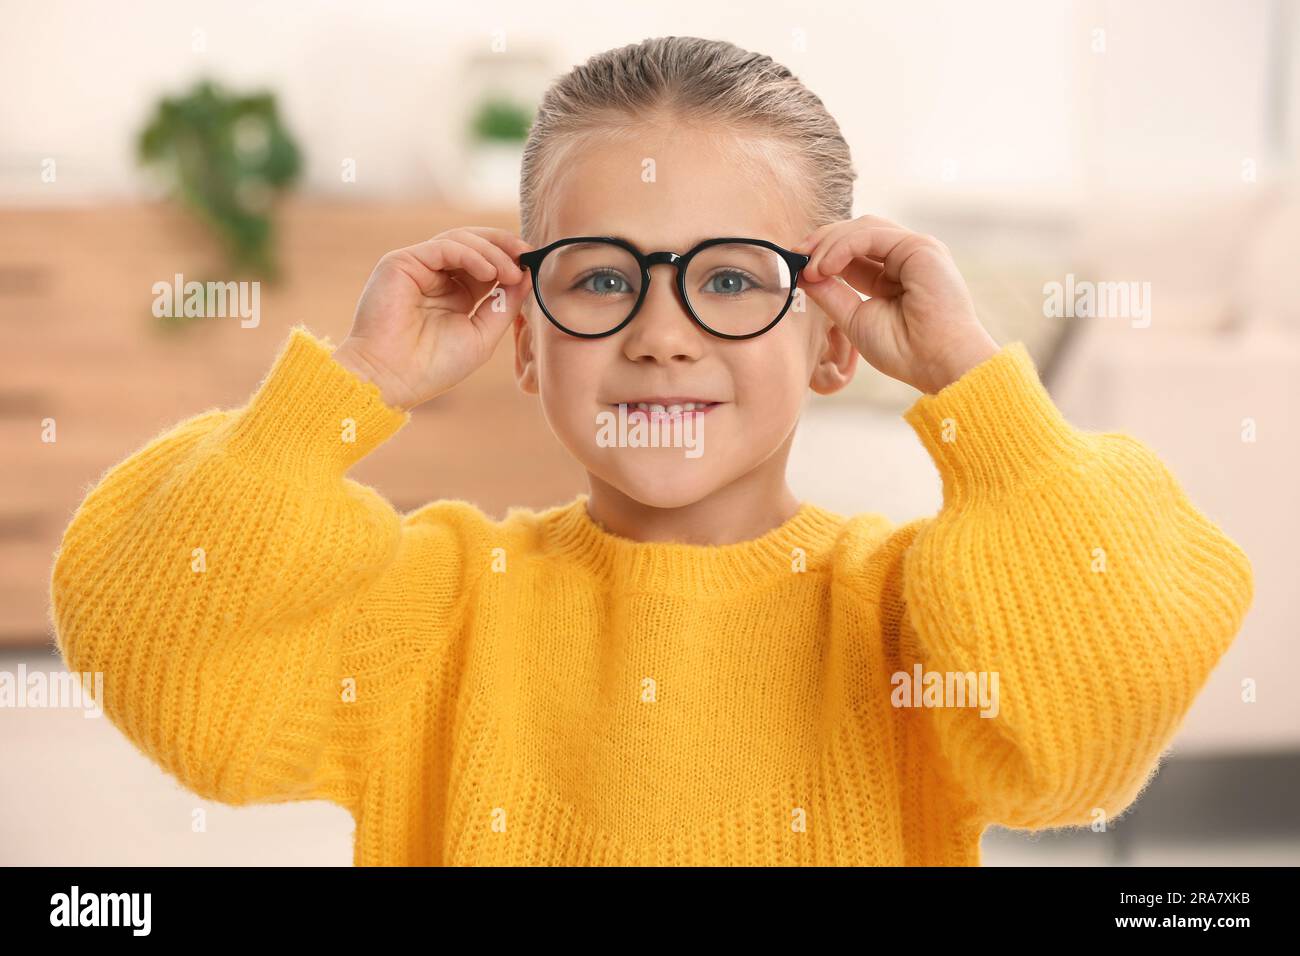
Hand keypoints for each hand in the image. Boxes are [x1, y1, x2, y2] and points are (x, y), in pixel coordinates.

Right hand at [332, 227, 533, 410]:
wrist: (391, 379)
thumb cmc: (433, 366)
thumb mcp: (482, 335)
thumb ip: (504, 304)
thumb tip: (527, 275)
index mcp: (453, 294)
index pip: (485, 264)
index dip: (509, 259)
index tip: (532, 262)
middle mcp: (434, 277)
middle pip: (473, 244)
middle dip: (503, 245)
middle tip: (527, 253)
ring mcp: (417, 268)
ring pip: (460, 240)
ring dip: (491, 252)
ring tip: (510, 272)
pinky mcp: (402, 262)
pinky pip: (443, 247)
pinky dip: (470, 255)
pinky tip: (489, 272)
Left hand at [793, 216, 999, 393]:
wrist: (936, 363)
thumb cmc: (903, 350)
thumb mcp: (853, 318)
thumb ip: (831, 293)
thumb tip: (804, 274)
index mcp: (892, 274)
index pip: (852, 251)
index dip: (822, 253)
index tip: (797, 265)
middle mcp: (905, 257)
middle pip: (857, 232)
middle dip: (822, 241)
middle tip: (796, 256)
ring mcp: (915, 249)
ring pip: (863, 228)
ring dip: (829, 244)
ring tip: (810, 268)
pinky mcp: (921, 247)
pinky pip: (873, 235)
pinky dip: (844, 246)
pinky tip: (827, 265)